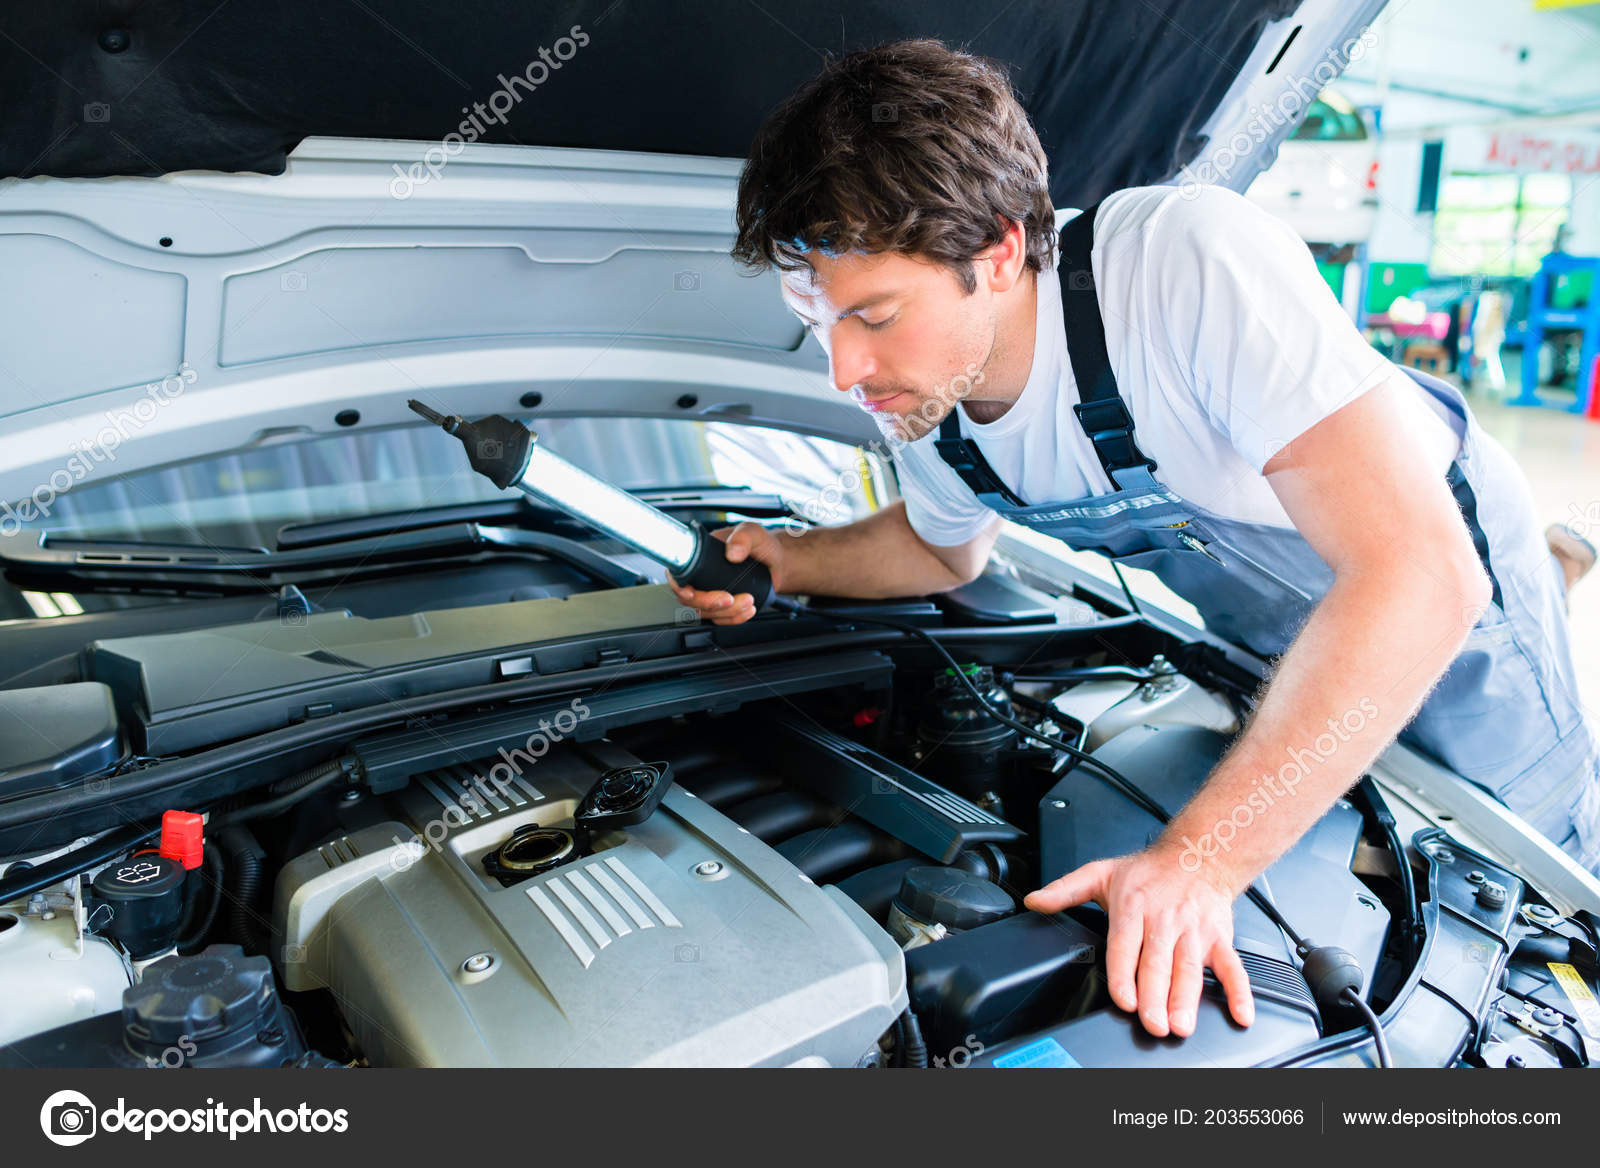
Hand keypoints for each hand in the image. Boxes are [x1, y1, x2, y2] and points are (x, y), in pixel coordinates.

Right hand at [667, 523, 784, 625]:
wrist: (777, 562)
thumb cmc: (761, 544)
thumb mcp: (754, 533)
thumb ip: (743, 537)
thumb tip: (732, 552)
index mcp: (700, 554)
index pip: (678, 573)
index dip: (679, 585)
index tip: (691, 593)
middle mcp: (701, 575)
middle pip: (689, 598)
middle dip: (708, 603)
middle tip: (729, 598)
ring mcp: (710, 591)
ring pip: (705, 612)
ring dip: (726, 612)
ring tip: (748, 601)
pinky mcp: (722, 605)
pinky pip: (720, 619)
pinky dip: (734, 618)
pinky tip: (747, 610)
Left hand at [1024, 846, 1254, 1036]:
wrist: (1197, 854)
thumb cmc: (1148, 871)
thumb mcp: (1100, 872)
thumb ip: (1065, 891)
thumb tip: (1034, 901)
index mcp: (1132, 907)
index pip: (1125, 946)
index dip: (1124, 975)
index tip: (1124, 999)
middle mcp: (1164, 920)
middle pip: (1158, 963)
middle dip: (1155, 996)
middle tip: (1154, 1024)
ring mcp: (1194, 931)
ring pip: (1190, 969)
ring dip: (1187, 998)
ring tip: (1182, 1025)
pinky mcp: (1219, 937)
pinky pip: (1232, 967)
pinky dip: (1239, 991)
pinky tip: (1241, 1013)